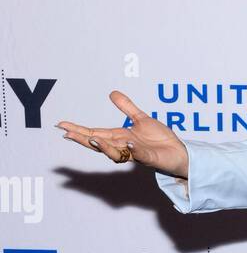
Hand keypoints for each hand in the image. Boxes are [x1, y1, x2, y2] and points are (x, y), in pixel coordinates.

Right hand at [56, 91, 189, 179]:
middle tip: (67, 134)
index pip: (95, 133)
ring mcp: (137, 154)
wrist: (179, 153)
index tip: (62, 126)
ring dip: (104, 147)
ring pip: (116, 153)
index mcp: (120, 137)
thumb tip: (112, 93)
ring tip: (93, 139)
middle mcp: (125, 147)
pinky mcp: (151, 159)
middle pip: (99, 144)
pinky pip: (141, 155)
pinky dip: (135, 151)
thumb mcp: (141, 119)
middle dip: (83, 140)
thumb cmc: (160, 140)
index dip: (79, 130)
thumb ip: (127, 108)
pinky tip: (130, 144)